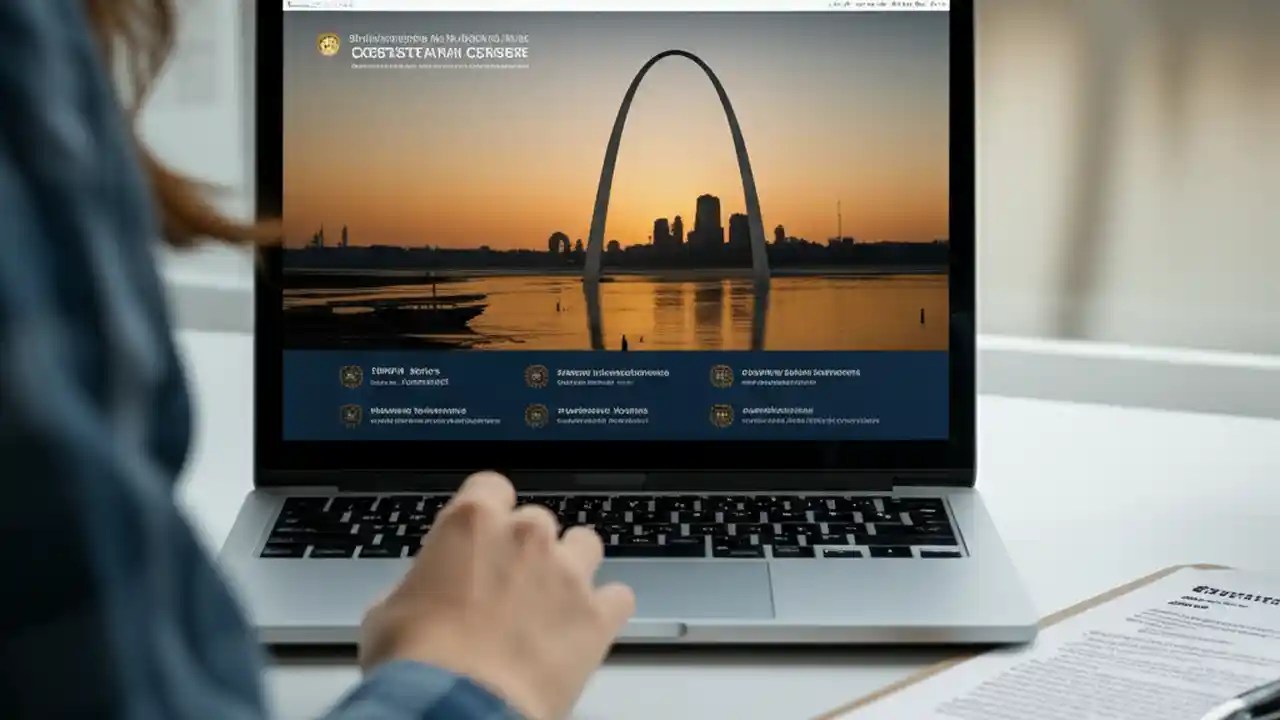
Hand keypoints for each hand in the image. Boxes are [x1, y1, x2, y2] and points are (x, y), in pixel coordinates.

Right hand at [359, 471, 635, 719]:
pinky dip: (606, 609)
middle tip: (507, 586)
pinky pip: (619, 597)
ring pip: (586, 545)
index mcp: (472, 522)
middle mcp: (526, 536)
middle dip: (525, 548)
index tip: (482, 535)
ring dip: (571, 566)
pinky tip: (586, 627)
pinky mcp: (597, 616)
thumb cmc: (415, 660)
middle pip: (537, 521)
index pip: (491, 486)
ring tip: (552, 601)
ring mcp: (568, 573)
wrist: (456, 707)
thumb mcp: (389, 611)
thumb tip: (423, 596)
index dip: (488, 512)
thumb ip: (420, 585)